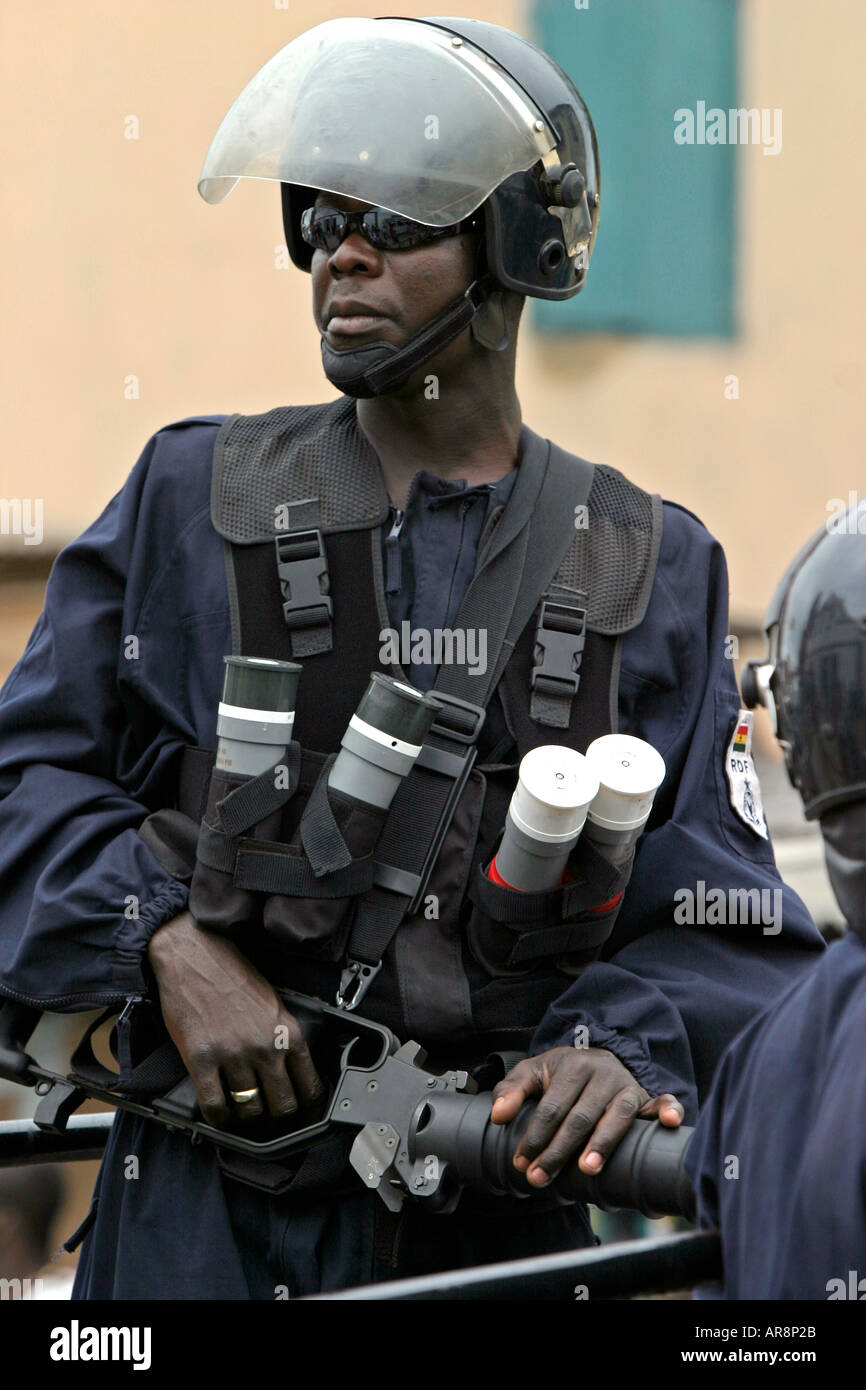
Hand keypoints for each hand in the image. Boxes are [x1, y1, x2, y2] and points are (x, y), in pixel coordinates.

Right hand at [147, 910, 324, 1127]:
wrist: (194, 954)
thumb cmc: (232, 975)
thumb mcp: (272, 1002)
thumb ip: (282, 1036)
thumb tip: (290, 1072)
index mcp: (287, 1031)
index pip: (309, 1084)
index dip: (307, 1106)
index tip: (301, 1112)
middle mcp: (265, 1045)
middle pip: (283, 1105)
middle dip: (278, 1118)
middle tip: (270, 1119)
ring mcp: (233, 1054)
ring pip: (250, 1110)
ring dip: (246, 1117)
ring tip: (242, 1113)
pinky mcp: (202, 1058)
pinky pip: (215, 1105)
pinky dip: (218, 1118)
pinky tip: (219, 1114)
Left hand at [490, 1046, 682, 1187]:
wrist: (596, 1056)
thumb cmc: (561, 1073)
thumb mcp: (532, 1073)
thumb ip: (512, 1091)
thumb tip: (498, 1115)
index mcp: (573, 1066)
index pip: (551, 1107)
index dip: (535, 1136)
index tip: (522, 1163)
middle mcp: (602, 1074)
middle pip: (580, 1117)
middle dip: (559, 1150)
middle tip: (541, 1177)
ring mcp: (626, 1086)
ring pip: (616, 1117)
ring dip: (602, 1143)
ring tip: (586, 1169)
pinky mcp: (645, 1097)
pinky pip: (660, 1103)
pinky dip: (668, 1110)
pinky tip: (670, 1123)